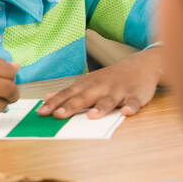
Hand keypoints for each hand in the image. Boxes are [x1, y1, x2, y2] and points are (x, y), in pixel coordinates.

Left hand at [38, 46, 162, 118]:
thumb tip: (47, 98)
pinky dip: (131, 106)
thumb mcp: (87, 82)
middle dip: (71, 106)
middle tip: (58, 115)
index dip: (54, 103)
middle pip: (84, 97)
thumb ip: (68, 92)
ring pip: (108, 100)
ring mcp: (118, 90)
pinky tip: (127, 112)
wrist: (141, 65)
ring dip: (101, 107)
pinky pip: (134, 101)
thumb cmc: (109, 78)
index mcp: (87, 85)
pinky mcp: (136, 94)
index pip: (67, 94)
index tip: (41, 112)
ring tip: (92, 116)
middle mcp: (100, 87)